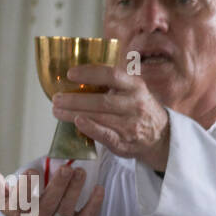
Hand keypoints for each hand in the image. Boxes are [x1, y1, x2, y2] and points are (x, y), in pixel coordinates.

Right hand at [0, 160, 102, 215]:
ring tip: (81, 172)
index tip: (32, 170)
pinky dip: (93, 205)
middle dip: (57, 185)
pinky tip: (99, 189)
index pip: (20, 200)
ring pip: (67, 207)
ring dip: (75, 190)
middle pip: (48, 203)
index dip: (25, 186)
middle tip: (66, 168)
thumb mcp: (5, 203)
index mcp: (19, 215)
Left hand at [54, 64, 170, 170]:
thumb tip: (77, 76)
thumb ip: (113, 83)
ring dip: (74, 114)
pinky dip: (90, 129)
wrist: (160, 136)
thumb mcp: (133, 90)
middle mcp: (134, 104)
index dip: (89, 73)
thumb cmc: (138, 109)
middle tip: (56, 98)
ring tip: (57, 111)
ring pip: (100, 117)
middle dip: (75, 99)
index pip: (112, 75)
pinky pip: (106, 136)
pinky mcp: (124, 143)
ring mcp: (130, 125)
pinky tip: (77, 123)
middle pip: (102, 100)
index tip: (70, 74)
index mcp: (135, 86)